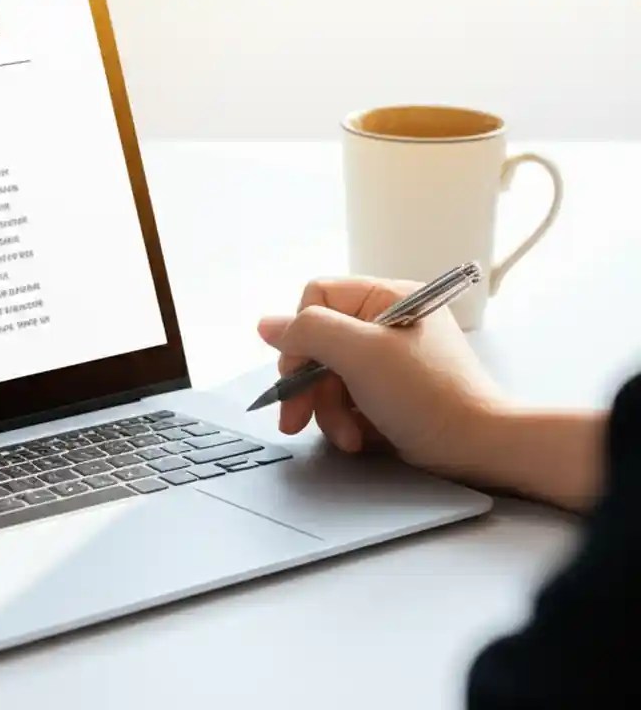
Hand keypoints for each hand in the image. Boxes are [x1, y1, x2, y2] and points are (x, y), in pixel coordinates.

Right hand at [257, 277, 505, 477]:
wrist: (480, 448)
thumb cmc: (428, 396)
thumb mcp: (361, 355)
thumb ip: (308, 331)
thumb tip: (265, 325)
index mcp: (387, 297)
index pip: (316, 299)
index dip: (300, 336)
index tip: (297, 374)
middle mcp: (387, 322)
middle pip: (318, 343)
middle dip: (308, 386)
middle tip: (295, 420)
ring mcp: (389, 359)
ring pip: (328, 376)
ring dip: (327, 411)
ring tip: (346, 437)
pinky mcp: (391, 392)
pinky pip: (347, 399)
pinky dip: (346, 421)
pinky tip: (360, 438)